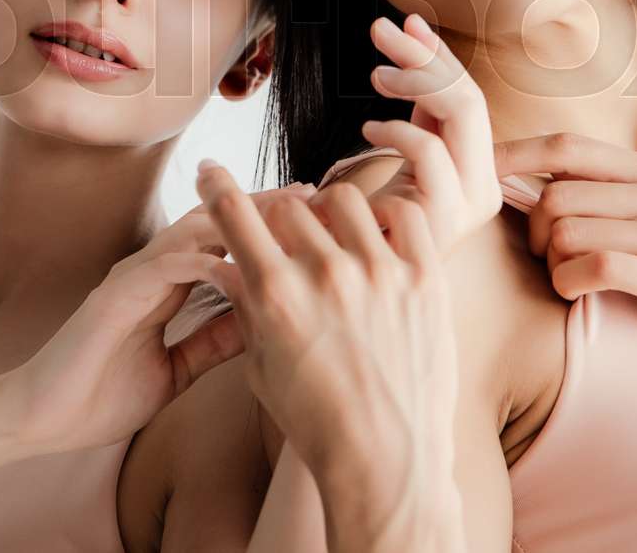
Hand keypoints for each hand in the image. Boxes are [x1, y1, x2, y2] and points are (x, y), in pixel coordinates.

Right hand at [1, 183, 311, 454]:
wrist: (40, 421)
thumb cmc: (99, 398)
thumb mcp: (176, 371)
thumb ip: (212, 343)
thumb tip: (261, 323)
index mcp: (166, 286)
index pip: (225, 241)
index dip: (267, 227)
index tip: (314, 220)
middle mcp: (151, 271)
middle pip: (216, 222)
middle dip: (263, 207)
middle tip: (311, 194)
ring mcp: (131, 279)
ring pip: (192, 232)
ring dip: (239, 218)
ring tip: (283, 210)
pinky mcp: (114, 298)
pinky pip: (163, 269)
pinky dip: (200, 262)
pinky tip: (235, 264)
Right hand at [196, 161, 463, 548]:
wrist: (386, 463)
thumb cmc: (317, 423)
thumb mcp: (259, 367)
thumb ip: (245, 308)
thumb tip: (230, 266)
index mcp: (275, 295)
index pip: (234, 214)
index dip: (216, 186)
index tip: (211, 173)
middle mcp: (325, 274)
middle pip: (289, 204)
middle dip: (280, 215)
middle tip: (288, 230)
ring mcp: (379, 272)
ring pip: (344, 198)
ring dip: (330, 210)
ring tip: (335, 235)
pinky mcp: (424, 279)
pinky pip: (405, 214)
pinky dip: (386, 216)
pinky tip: (379, 239)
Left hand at [336, 13, 500, 251]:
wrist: (354, 287)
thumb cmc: (369, 220)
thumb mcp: (400, 148)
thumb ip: (412, 97)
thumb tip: (410, 24)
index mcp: (478, 169)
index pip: (469, 96)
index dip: (439, 55)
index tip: (406, 22)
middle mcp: (483, 187)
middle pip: (469, 98)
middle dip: (425, 56)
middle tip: (380, 29)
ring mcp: (469, 205)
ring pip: (462, 114)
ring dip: (414, 79)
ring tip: (374, 76)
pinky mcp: (445, 219)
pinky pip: (431, 151)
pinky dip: (398, 127)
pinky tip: (369, 129)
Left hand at [496, 131, 636, 373]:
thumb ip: (633, 190)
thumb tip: (566, 181)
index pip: (567, 148)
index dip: (514, 154)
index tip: (478, 167)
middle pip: (555, 194)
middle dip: (529, 227)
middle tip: (538, 252)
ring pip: (566, 230)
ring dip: (547, 260)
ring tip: (562, 276)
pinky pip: (594, 267)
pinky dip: (568, 281)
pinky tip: (575, 291)